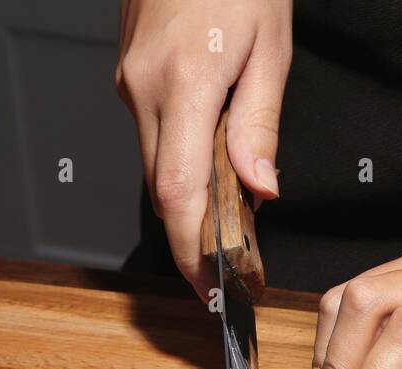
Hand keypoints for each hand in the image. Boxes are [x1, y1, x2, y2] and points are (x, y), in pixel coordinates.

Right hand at [116, 0, 291, 298]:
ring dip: (189, 205)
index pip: (180, 194)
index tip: (212, 287)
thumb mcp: (271, 48)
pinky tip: (212, 175)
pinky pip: (154, 137)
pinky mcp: (130, 74)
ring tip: (229, 235)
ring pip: (157, 166)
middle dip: (193, 242)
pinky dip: (181, 166)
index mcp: (184, 84)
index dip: (193, 250)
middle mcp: (144, 89)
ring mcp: (130, 82)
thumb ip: (260, 125)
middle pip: (164, 191)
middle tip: (229, 275)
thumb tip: (259, 191)